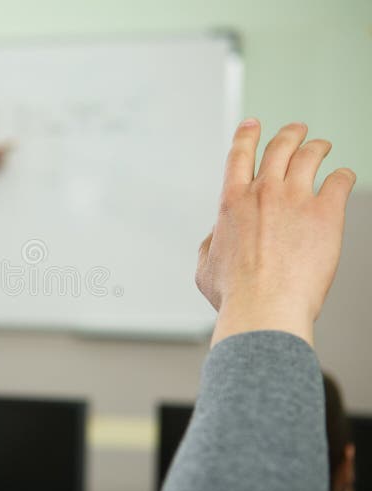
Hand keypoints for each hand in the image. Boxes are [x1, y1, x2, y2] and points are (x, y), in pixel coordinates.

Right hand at [196, 119, 355, 346]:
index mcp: (232, 202)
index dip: (247, 134)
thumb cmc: (235, 294)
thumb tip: (218, 236)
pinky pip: (340, 180)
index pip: (239, 154)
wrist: (265, 307)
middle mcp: (264, 192)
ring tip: (322, 146)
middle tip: (296, 130)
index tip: (252, 125)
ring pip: (311, 155)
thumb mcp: (205, 266)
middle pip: (279, 146)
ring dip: (317, 146)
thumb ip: (211, 243)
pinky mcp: (326, 213)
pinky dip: (343, 175)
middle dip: (289, 133)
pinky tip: (343, 178)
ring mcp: (296, 199)